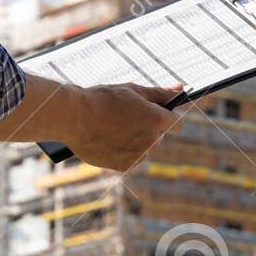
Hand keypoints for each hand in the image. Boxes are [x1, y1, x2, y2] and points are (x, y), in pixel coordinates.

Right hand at [69, 83, 183, 172]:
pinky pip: (130, 158)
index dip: (166, 116)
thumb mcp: (133, 90)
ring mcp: (138, 155)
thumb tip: (180, 89)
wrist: (75, 117)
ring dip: (135, 140)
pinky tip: (108, 139)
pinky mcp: (124, 166)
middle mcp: (151, 140)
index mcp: (157, 120)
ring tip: (113, 127)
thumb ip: (160, 94)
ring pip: (144, 148)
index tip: (156, 113)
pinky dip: (122, 151)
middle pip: (158, 135)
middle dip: (147, 127)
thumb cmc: (103, 99)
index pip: (176, 123)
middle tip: (125, 116)